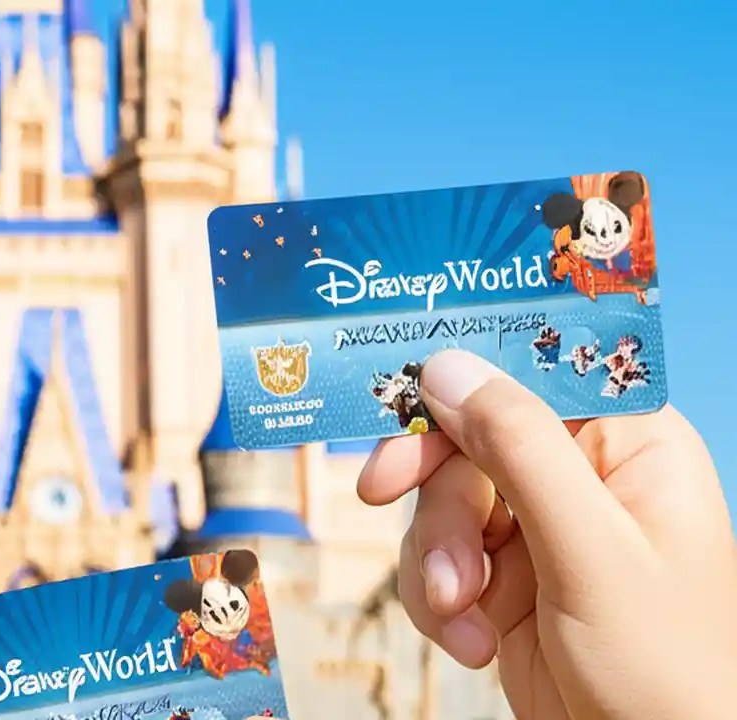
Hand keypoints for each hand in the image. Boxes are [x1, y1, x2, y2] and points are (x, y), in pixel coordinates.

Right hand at [358, 350, 736, 718]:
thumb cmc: (665, 667)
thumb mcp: (589, 549)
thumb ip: (518, 449)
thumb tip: (448, 365)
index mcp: (630, 445)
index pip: (536, 373)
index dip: (466, 376)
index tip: (403, 392)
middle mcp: (582, 476)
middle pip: (470, 437)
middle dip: (436, 491)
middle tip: (378, 493)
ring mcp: (538, 530)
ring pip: (443, 501)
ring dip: (435, 559)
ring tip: (460, 615)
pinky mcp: (503, 581)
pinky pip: (437, 559)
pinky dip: (436, 600)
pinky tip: (470, 642)